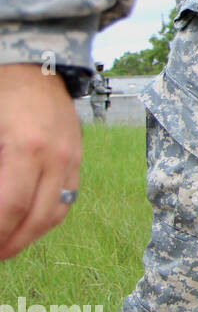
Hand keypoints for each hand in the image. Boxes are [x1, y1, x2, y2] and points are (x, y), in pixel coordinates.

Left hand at [0, 64, 82, 260]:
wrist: (36, 66)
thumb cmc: (2, 92)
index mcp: (28, 147)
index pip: (12, 206)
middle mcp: (57, 156)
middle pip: (39, 218)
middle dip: (11, 242)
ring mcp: (72, 158)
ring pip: (56, 213)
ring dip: (30, 235)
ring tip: (7, 245)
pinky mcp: (77, 157)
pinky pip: (66, 198)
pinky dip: (45, 217)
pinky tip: (25, 221)